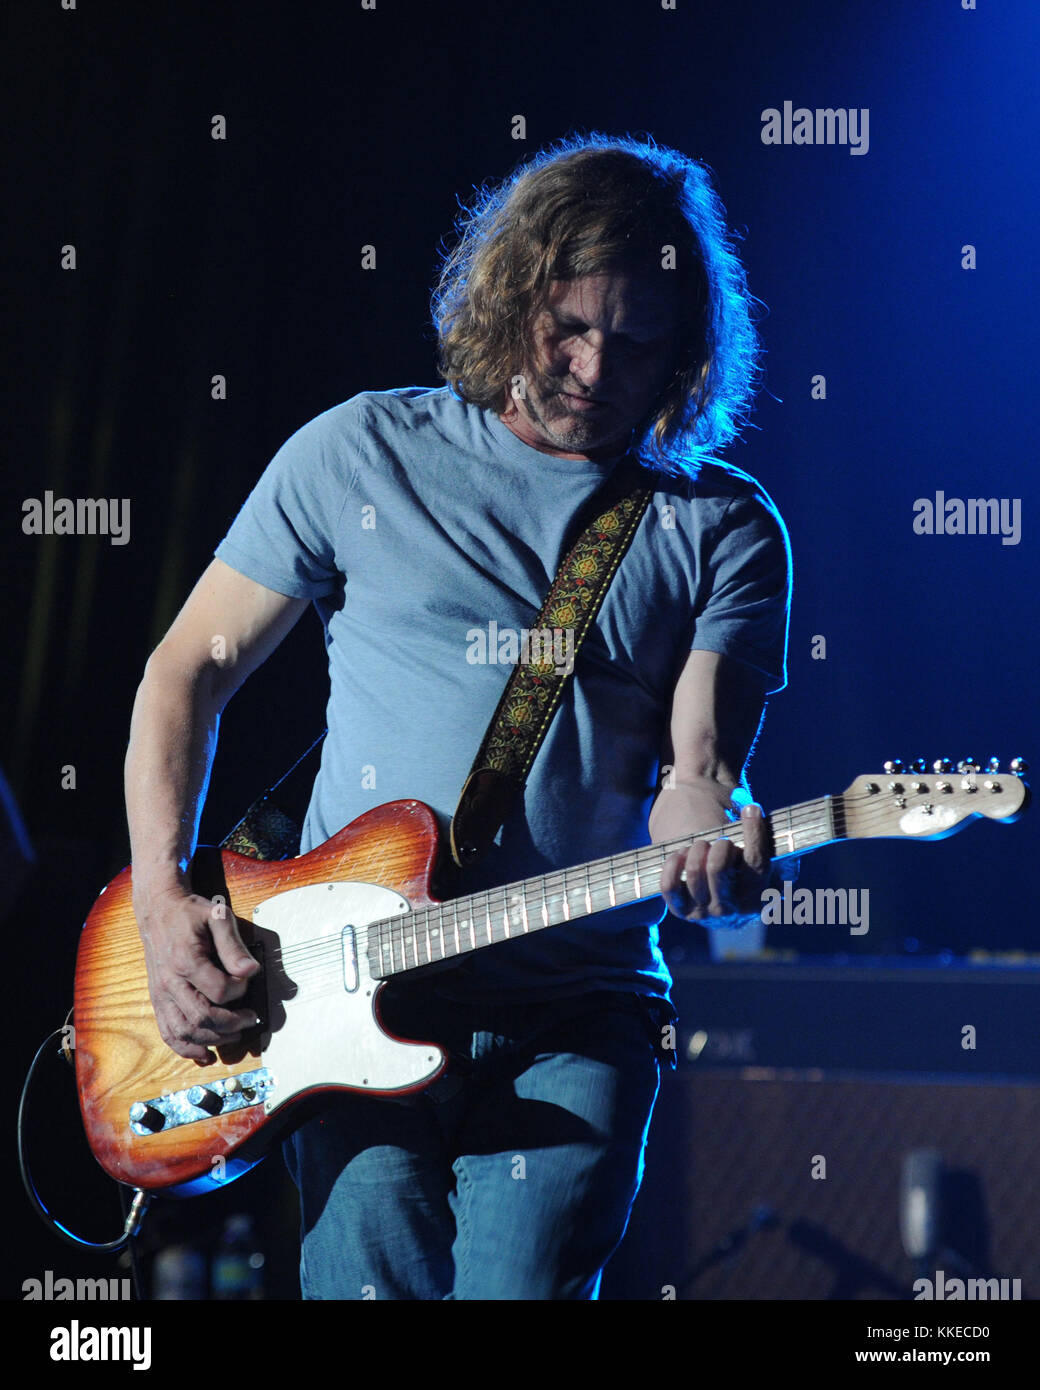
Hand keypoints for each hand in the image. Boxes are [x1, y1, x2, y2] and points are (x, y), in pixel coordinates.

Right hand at [134, 887, 261, 1061]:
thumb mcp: (217, 917)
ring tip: (234, 1035)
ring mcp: (161, 994)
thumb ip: (233, 946)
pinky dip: (186, 1048)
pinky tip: (204, 1053)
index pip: (220, 991)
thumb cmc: (190, 913)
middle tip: (250, 1019)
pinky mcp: (157, 1001)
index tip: (247, 982)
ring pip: (184, 1031)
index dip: (240, 991)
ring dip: (212, 1039)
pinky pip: (168, 1032)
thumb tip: (250, 971)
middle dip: (231, 1024)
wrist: (158, 910)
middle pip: (202, 1017)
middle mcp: (170, 982)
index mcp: (186, 961)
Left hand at [659, 803, 771, 926]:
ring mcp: (704, 912)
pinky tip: (682, 854)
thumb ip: (781, 850)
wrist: (718, 892)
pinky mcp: (680, 910)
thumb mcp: (769, 861)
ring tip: (702, 844)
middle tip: (722, 839)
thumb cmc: (744, 866)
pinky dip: (673, 863)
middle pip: (718, 868)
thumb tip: (786, 840)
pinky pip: (669, 884)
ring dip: (697, 848)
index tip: (751, 808)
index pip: (758, 862)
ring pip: (693, 872)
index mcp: (760, 898)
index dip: (754, 832)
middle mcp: (732, 910)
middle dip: (719, 844)